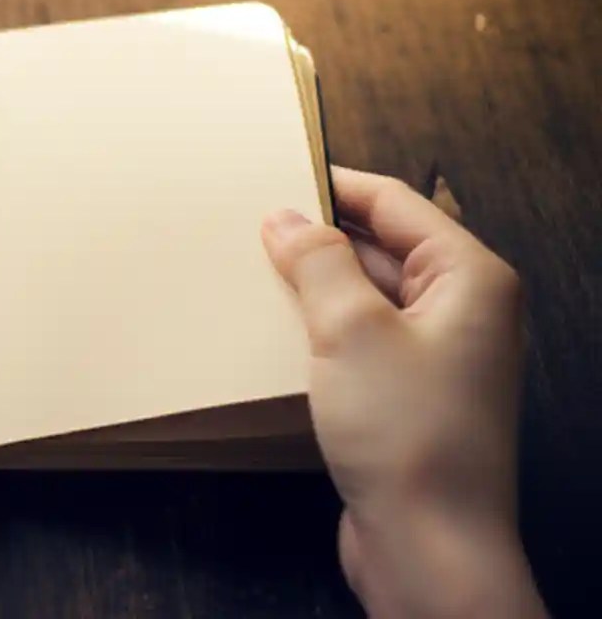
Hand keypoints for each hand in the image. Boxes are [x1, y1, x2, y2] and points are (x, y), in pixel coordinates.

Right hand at [261, 168, 546, 617]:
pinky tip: (274, 334)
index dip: (333, 185)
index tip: (274, 175)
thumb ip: (317, 262)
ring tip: (252, 278)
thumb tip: (285, 217)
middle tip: (250, 230)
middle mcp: (461, 310)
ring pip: (366, 297)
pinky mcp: (408, 395)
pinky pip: (359, 342)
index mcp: (469, 277)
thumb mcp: (351, 329)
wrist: (429, 544)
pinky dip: (319, 331)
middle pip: (382, 248)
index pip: (396, 202)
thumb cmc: (409, 435)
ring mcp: (436, 356)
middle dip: (317, 239)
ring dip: (313, 288)